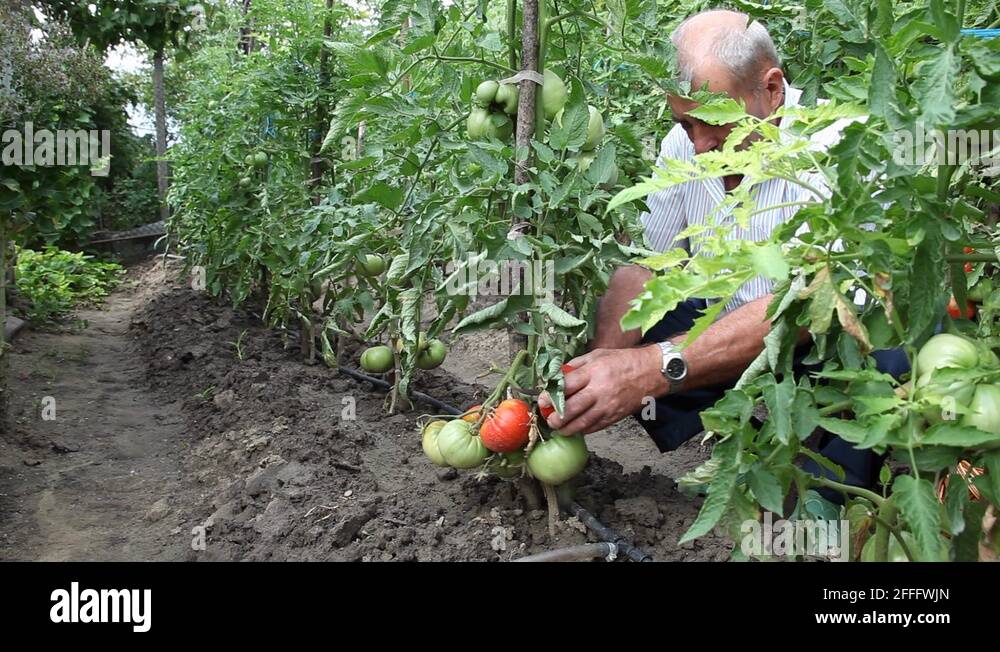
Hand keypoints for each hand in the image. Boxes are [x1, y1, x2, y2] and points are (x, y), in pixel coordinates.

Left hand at [537, 346, 669, 435]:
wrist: (651, 373)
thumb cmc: (623, 361)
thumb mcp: (597, 355)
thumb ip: (576, 365)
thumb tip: (558, 376)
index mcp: (593, 372)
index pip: (565, 387)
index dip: (550, 395)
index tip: (542, 400)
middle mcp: (599, 391)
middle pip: (570, 409)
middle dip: (555, 417)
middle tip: (548, 418)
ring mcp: (607, 406)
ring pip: (581, 424)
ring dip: (566, 428)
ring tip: (558, 427)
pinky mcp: (615, 417)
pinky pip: (594, 427)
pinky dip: (582, 429)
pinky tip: (575, 428)